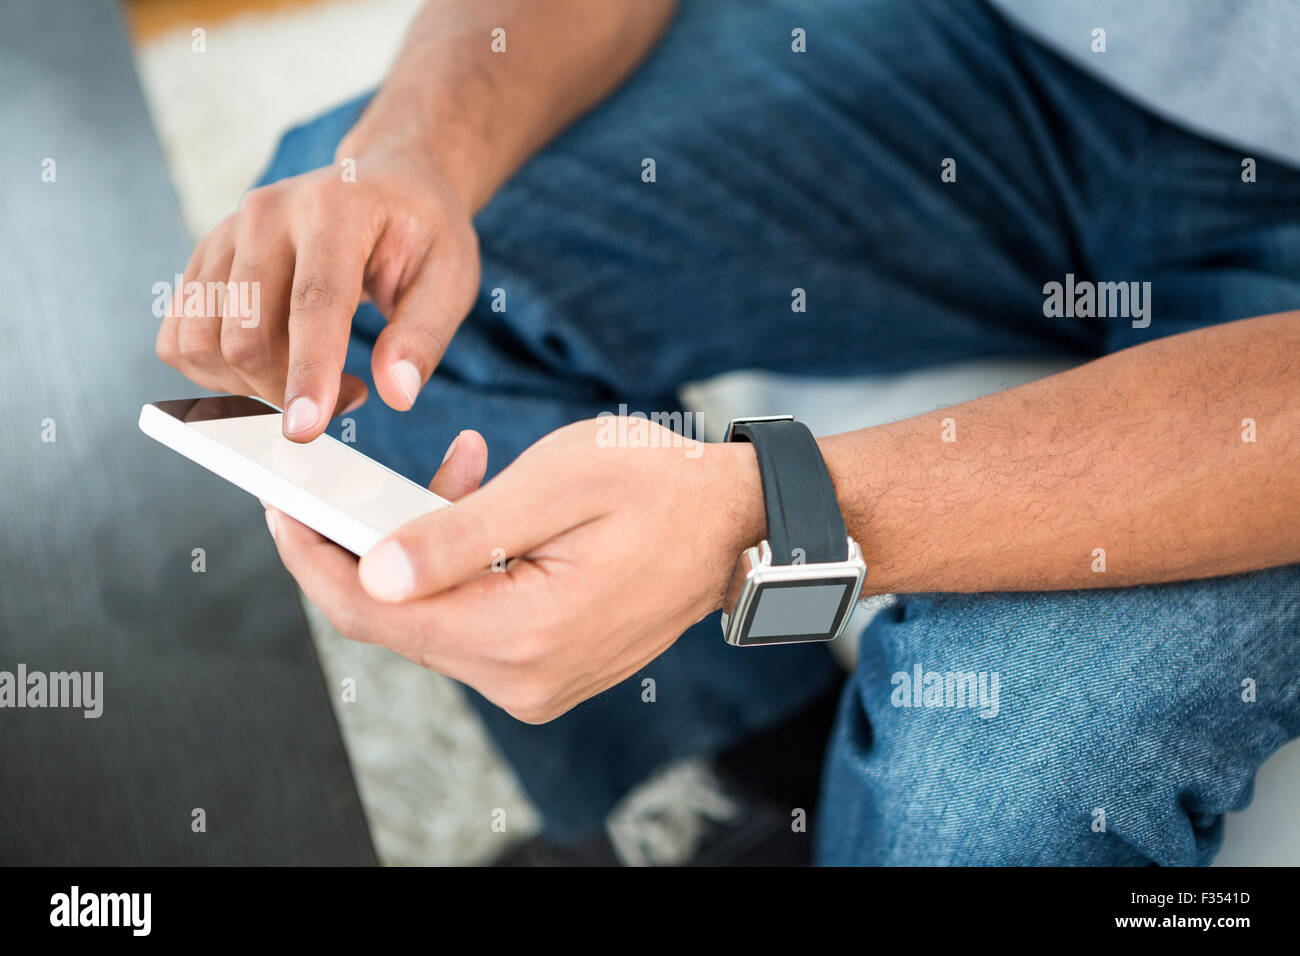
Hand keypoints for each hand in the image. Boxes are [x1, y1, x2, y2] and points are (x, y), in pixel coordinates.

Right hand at [155, 144, 480, 440]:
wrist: (385, 183)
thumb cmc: (420, 234)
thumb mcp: (450, 278)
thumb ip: (423, 336)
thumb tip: (397, 392)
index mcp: (334, 208)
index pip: (312, 303)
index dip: (306, 373)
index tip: (305, 430)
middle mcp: (265, 214)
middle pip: (244, 335)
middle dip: (288, 390)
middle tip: (352, 392)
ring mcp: (225, 235)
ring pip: (202, 342)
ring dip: (251, 385)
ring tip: (313, 374)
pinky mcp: (204, 261)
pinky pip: (180, 338)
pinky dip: (218, 372)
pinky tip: (273, 364)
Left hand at [265, 419, 764, 722]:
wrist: (737, 524)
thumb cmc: (659, 487)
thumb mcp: (557, 484)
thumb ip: (461, 533)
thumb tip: (373, 572)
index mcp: (523, 635)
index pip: (376, 613)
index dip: (313, 559)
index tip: (280, 506)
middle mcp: (524, 679)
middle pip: (397, 623)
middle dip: (362, 549)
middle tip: (351, 479)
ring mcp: (537, 682)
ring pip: (432, 621)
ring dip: (419, 552)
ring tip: (458, 473)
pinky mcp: (545, 670)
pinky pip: (470, 624)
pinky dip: (456, 570)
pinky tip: (483, 514)